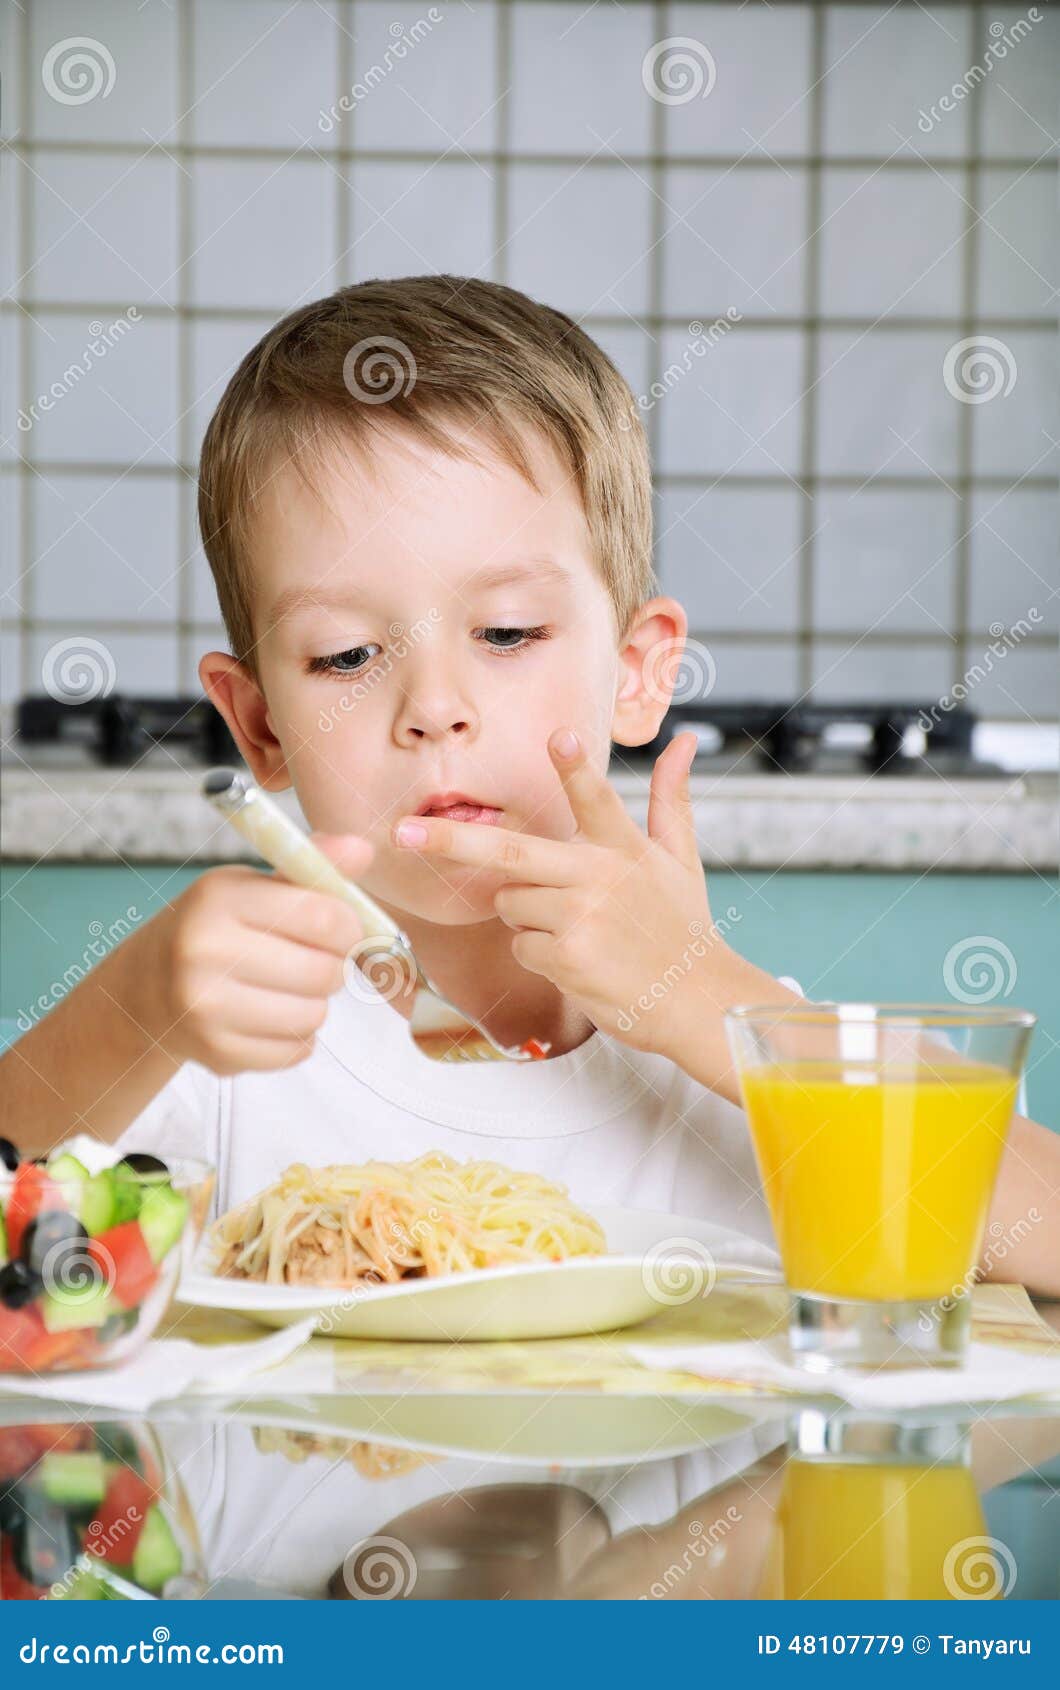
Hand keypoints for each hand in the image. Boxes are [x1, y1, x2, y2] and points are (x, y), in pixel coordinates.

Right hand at [141, 836, 371, 1074]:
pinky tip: (271, 1016)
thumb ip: (312, 866)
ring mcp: (206, 1008)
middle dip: (333, 966)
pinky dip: (297, 1037)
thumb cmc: (218, 928)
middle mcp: (205, 952)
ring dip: (315, 1003)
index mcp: (220, 898)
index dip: (350, 926)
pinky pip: (297, 1051)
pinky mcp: (217, 1053)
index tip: (343, 928)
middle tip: (313, 959)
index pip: (323, 917)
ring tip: (289, 988)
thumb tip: (361, 847)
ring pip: (314, 1016)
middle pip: (323, 972)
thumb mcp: (255, 885)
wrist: (149, 986)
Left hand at [393, 728, 734, 1060]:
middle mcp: (601, 876)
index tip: (558, 736)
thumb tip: (681, 741)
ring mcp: (582, 917)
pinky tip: (578, 961)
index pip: (596, 799)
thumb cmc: (683, 930)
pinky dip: (539, 955)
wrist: (700, 1002)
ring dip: (528, 916)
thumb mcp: (682, 859)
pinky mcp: (568, 956)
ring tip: (578, 929)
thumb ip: (672, 798)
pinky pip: (520, 946)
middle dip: (450, 841)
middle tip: (404, 832)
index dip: (576, 767)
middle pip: (509, 851)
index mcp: (625, 847)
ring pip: (510, 904)